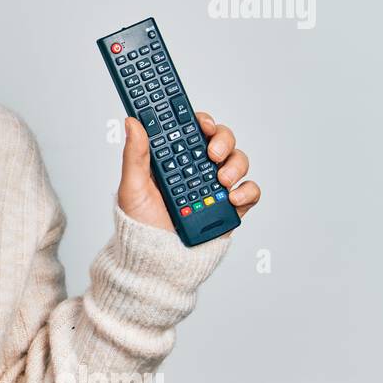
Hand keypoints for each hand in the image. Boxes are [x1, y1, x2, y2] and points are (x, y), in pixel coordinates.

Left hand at [118, 111, 260, 233]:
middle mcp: (198, 169)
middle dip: (222, 140)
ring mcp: (216, 188)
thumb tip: (133, 122)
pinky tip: (233, 198)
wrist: (156, 261)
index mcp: (174, 160)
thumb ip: (135, 155)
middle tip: (212, 153)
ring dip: (235, 165)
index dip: (201, 121)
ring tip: (221, 180)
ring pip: (238, 162)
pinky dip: (247, 191)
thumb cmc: (140, 224)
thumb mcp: (132, 187)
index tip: (202, 122)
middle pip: (220, 141)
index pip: (192, 131)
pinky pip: (250, 192)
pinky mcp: (230, 208)